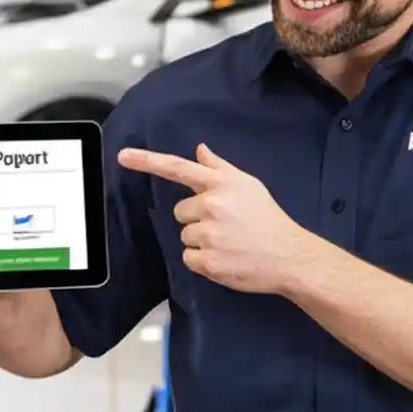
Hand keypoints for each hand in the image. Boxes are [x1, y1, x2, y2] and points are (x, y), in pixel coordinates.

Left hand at [118, 143, 311, 294]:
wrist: (289, 256)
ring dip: (201, 241)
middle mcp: (212, 206)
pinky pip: (188, 258)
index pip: (179, 168)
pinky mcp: (208, 261)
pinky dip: (202, 261)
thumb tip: (200, 150)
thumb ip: (220, 168)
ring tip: (228, 242)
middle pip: (180, 211)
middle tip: (224, 225)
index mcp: (220, 185)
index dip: (148, 161)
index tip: (123, 156)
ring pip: (185, 235)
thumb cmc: (268, 218)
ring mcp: (209, 234)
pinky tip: (225, 257)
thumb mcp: (248, 185)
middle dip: (196, 218)